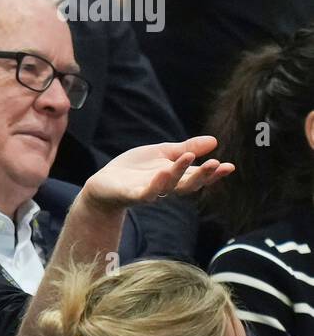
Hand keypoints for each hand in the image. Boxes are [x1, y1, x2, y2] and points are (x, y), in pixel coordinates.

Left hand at [80, 136, 233, 213]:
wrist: (105, 183)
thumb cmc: (136, 169)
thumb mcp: (163, 153)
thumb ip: (187, 149)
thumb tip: (214, 140)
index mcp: (175, 177)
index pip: (198, 176)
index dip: (213, 173)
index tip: (229, 166)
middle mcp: (165, 187)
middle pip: (187, 184)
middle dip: (202, 175)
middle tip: (216, 164)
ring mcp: (149, 191)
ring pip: (168, 187)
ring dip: (178, 174)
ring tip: (187, 158)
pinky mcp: (131, 194)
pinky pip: (145, 192)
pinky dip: (154, 185)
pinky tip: (162, 173)